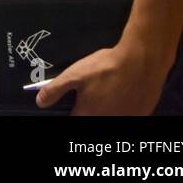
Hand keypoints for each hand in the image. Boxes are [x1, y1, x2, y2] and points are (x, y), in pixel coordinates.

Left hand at [35, 40, 172, 114]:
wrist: (141, 60)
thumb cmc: (105, 68)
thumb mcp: (73, 75)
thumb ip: (55, 90)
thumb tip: (40, 103)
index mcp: (88, 115)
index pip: (73, 121)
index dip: (71, 113)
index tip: (72, 106)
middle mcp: (108, 121)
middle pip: (92, 119)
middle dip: (88, 111)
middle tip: (91, 96)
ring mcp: (127, 119)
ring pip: (111, 118)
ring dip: (106, 110)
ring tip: (107, 94)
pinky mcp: (142, 114)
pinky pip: (127, 115)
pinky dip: (122, 109)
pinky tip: (122, 96)